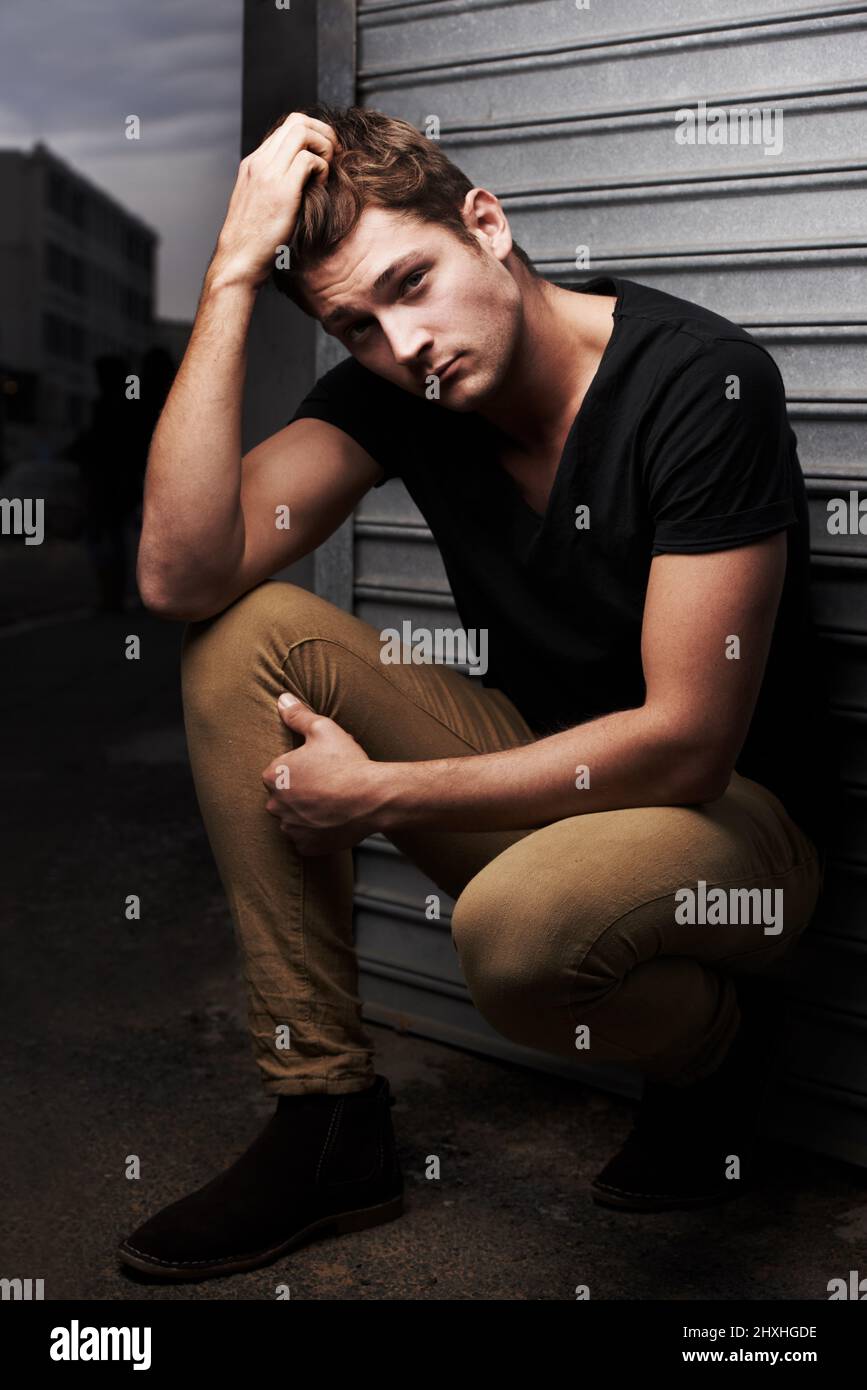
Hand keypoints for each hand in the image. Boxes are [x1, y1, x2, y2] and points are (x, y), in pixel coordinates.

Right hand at [208, 112, 337, 290]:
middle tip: (335, 156)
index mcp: (254, 163)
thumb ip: (277, 185)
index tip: (325, 154)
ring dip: (324, 147)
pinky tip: (321, 185)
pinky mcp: (281, 189)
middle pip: (296, 121)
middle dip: (323, 133)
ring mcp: (268, 172)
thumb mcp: (262, 204)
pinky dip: (322, 168)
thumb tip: (304, 181)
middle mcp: (259, 161)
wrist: (238, 260)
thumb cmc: (254, 241)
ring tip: (327, 172)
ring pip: (302, 132)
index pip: (287, 127)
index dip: (313, 134)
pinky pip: (309, 159)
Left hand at [261, 693, 385, 854]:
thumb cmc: (346, 762)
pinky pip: (306, 839)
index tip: (318, 765)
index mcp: (273, 776)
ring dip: (307, 812)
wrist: (371, 797)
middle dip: (301, 790)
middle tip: (327, 782)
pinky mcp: (307, 846)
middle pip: (284, 796)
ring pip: (294, 818)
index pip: (278, 771)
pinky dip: (317, 832)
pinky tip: (333, 819)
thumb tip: (282, 699)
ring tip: (332, 801)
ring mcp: (291, 829)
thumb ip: (297, 715)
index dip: (299, 767)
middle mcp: (275, 805)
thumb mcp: (322, 729)